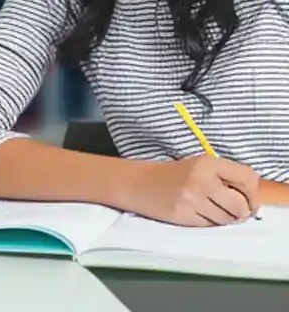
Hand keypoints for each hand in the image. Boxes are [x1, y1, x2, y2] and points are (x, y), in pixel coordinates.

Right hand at [123, 156, 260, 226]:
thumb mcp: (200, 166)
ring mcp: (191, 199)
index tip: (247, 199)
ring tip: (212, 211)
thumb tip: (252, 202)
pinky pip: (210, 226)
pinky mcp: (183, 215)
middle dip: (241, 212)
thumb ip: (226, 178)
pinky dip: (209, 223)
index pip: (247, 178)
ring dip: (225, 219)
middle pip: (240, 205)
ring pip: (226, 219)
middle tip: (233, 212)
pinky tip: (198, 214)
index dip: (252, 193)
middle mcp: (201, 179)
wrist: (136, 183)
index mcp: (207, 162)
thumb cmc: (172, 175)